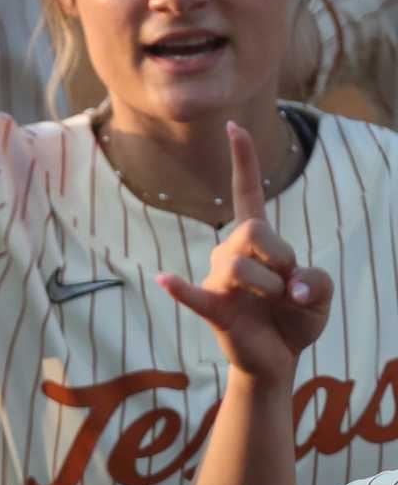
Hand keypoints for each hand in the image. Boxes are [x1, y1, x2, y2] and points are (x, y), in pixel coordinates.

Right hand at [157, 121, 330, 386]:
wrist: (279, 358)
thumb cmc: (295, 318)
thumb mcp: (320, 293)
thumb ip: (316, 280)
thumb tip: (292, 290)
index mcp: (258, 241)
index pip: (246, 192)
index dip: (242, 160)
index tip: (233, 126)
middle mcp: (230, 253)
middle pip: (253, 229)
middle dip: (281, 254)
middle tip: (289, 284)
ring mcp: (217, 280)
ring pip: (240, 266)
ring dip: (270, 287)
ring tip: (277, 305)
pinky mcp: (212, 309)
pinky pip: (195, 296)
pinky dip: (180, 289)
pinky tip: (165, 280)